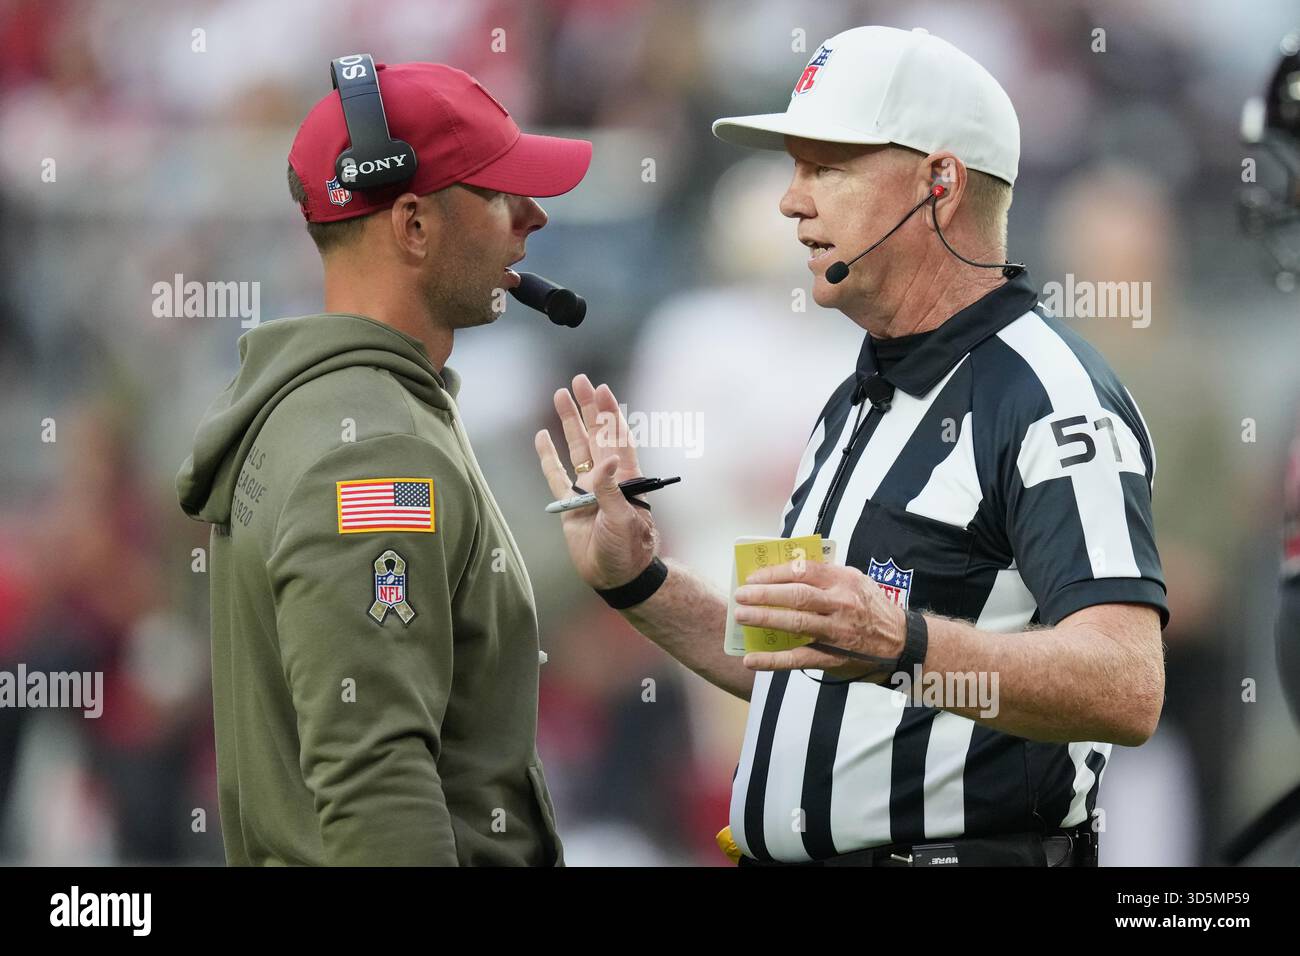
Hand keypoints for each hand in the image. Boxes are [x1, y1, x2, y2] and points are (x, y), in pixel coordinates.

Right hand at [535, 374, 659, 590]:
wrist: (615, 577)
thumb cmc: (628, 550)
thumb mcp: (624, 519)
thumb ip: (613, 489)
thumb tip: (609, 460)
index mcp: (625, 477)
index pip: (617, 437)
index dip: (610, 412)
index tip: (602, 389)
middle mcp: (606, 478)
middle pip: (595, 434)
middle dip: (588, 407)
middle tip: (579, 380)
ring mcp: (586, 489)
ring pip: (576, 448)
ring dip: (569, 423)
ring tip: (560, 396)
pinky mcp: (569, 504)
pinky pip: (556, 475)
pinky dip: (548, 456)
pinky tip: (543, 437)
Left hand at [733, 560, 907, 680]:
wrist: (902, 643)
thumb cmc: (872, 608)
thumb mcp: (856, 581)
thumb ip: (826, 575)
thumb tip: (785, 569)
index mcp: (844, 580)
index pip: (803, 570)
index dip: (774, 573)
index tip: (753, 577)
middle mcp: (841, 604)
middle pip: (796, 595)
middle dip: (764, 594)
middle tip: (741, 595)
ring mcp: (837, 632)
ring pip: (796, 623)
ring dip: (765, 619)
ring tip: (741, 616)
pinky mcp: (833, 657)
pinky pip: (798, 658)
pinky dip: (772, 660)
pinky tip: (751, 660)